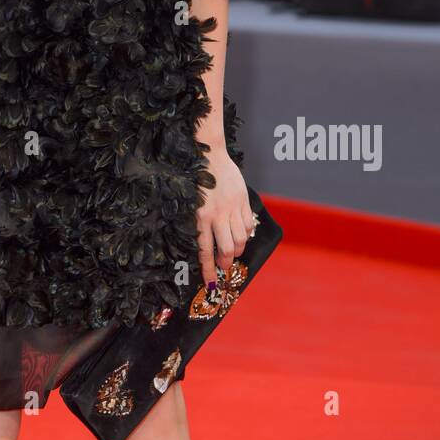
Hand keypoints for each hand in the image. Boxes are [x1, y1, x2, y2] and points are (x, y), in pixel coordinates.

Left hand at [194, 141, 254, 289]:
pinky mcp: (243, 201)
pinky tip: (241, 234)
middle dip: (226, 263)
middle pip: (227, 249)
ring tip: (233, 253)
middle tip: (224, 267)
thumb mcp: (192, 204)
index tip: (211, 283)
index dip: (208, 270)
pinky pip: (248, 225)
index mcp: (200, 217)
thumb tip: (206, 247)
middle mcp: (217, 215)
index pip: (205, 251)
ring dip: (238, 251)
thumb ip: (199, 223)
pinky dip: (246, 234)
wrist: (208, 155)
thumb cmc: (196, 180)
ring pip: (240, 240)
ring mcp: (232, 208)